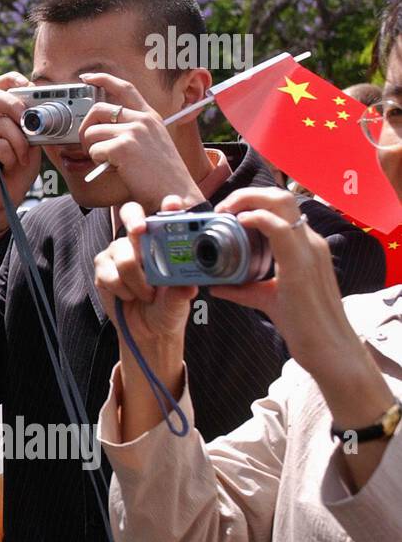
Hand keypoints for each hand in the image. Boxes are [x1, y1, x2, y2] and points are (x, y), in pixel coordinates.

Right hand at [0, 71, 42, 235]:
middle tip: (30, 124)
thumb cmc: (16, 173)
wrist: (2, 202)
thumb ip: (32, 126)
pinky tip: (9, 165)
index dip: (12, 80)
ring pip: (2, 124)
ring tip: (21, 158)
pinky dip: (11, 155)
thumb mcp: (31, 143)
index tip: (29, 87)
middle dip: (17, 106)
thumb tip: (42, 108)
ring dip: (20, 143)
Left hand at [77, 72, 204, 210]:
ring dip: (92, 150)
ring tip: (109, 162)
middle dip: (85, 128)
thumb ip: (132, 131)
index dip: (103, 79)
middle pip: (97, 109)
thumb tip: (100, 128)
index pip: (124, 87)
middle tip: (89, 145)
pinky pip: (94, 150)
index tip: (87, 77)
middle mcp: (142, 119)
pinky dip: (98, 163)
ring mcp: (133, 131)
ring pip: (91, 132)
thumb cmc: (161, 176)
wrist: (175, 193)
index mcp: (150, 116)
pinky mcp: (123, 147)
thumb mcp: (152, 144)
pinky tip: (115, 169)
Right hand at [94, 195, 196, 351]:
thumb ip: (181, 292)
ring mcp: (118, 251)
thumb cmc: (167, 308)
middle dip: (135, 220)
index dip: (167, 206)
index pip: (164, 215)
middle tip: (140, 230)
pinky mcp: (102, 267)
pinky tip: (129, 296)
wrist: (148, 330)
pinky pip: (109, 274)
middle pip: (131, 214)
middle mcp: (139, 241)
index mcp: (164, 242)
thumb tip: (188, 287)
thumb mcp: (179, 301)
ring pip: (123, 256)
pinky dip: (122, 290)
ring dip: (137, 281)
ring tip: (147, 295)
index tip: (171, 203)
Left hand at [209, 188, 359, 381]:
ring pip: (282, 203)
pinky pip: (281, 230)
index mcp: (304, 245)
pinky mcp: (301, 265)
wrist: (328, 348)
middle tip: (222, 208)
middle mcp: (309, 242)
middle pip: (281, 196)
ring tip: (225, 211)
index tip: (226, 211)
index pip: (281, 206)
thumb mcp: (265, 298)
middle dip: (247, 194)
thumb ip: (241, 290)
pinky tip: (241, 221)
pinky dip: (259, 219)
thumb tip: (214, 286)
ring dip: (248, 200)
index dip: (252, 200)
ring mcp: (308, 250)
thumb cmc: (303, 324)